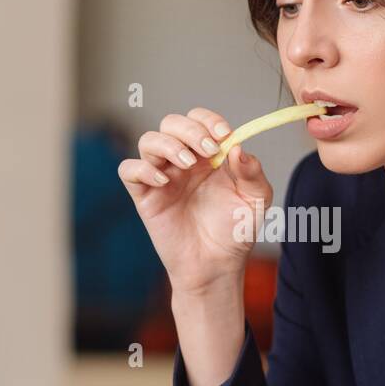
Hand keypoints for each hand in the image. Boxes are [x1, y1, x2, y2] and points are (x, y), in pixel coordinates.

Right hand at [117, 108, 273, 295]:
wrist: (217, 265)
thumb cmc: (235, 232)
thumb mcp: (255, 200)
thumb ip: (253, 172)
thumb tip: (237, 148)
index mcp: (208, 155)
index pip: (200, 120)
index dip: (209, 120)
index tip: (224, 134)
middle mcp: (183, 161)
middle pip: (171, 123)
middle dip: (190, 130)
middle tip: (208, 150)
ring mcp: (162, 176)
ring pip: (149, 140)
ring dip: (168, 145)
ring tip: (187, 165)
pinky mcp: (145, 196)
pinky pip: (128, 170)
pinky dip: (141, 168)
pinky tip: (163, 181)